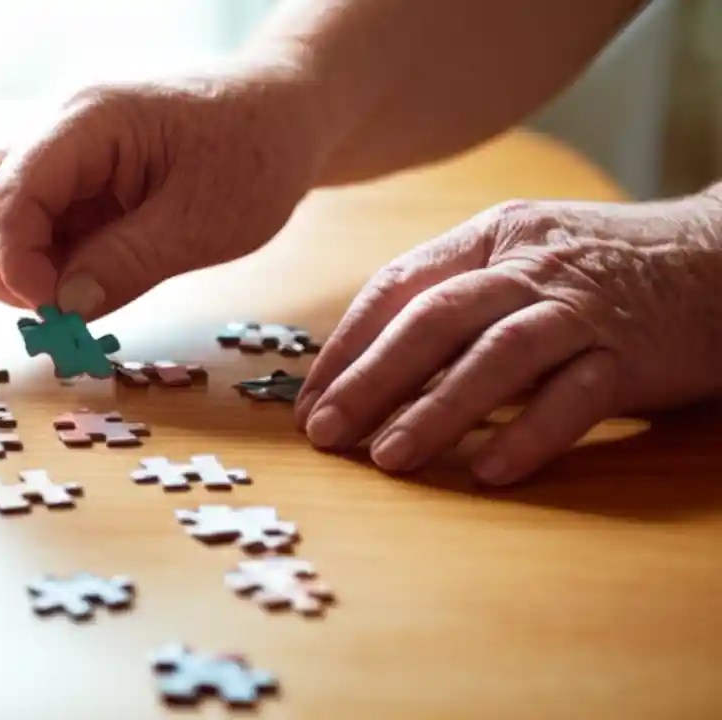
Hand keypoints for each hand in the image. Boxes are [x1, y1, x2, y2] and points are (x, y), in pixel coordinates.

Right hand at [0, 71, 319, 317]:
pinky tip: (72, 290)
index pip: (9, 190)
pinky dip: (35, 263)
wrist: (287, 116)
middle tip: (47, 310)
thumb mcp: (204, 221)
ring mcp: (64, 157)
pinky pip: (29, 224)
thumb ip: (127, 263)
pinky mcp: (76, 184)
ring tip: (58, 303)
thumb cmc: (258, 151)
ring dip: (6, 264)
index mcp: (89, 121)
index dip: (13, 260)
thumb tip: (63, 309)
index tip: (49, 310)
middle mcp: (61, 132)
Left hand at [295, 189, 721, 485]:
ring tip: (389, 458)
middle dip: (371, 378)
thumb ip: (453, 307)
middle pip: (434, 318)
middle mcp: (529, 265)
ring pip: (497, 355)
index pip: (397, 287)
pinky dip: (531, 434)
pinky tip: (491, 472)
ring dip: (437, 409)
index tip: (307, 402)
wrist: (721, 258)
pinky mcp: (633, 352)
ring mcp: (582, 308)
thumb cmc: (599, 272)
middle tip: (326, 432)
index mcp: (488, 238)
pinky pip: (576, 396)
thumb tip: (367, 375)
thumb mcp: (518, 263)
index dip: (347, 346)